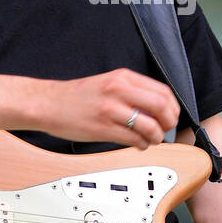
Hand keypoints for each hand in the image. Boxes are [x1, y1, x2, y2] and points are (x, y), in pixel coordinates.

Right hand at [37, 68, 179, 149]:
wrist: (48, 103)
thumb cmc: (78, 96)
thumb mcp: (108, 82)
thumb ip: (132, 91)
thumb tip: (158, 108)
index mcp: (123, 77)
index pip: (163, 91)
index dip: (172, 108)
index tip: (170, 117)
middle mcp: (119, 90)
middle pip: (162, 107)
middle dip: (169, 123)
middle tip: (165, 130)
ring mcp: (111, 109)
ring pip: (150, 126)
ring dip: (156, 137)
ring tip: (150, 140)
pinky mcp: (103, 128)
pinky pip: (133, 140)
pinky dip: (141, 145)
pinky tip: (137, 144)